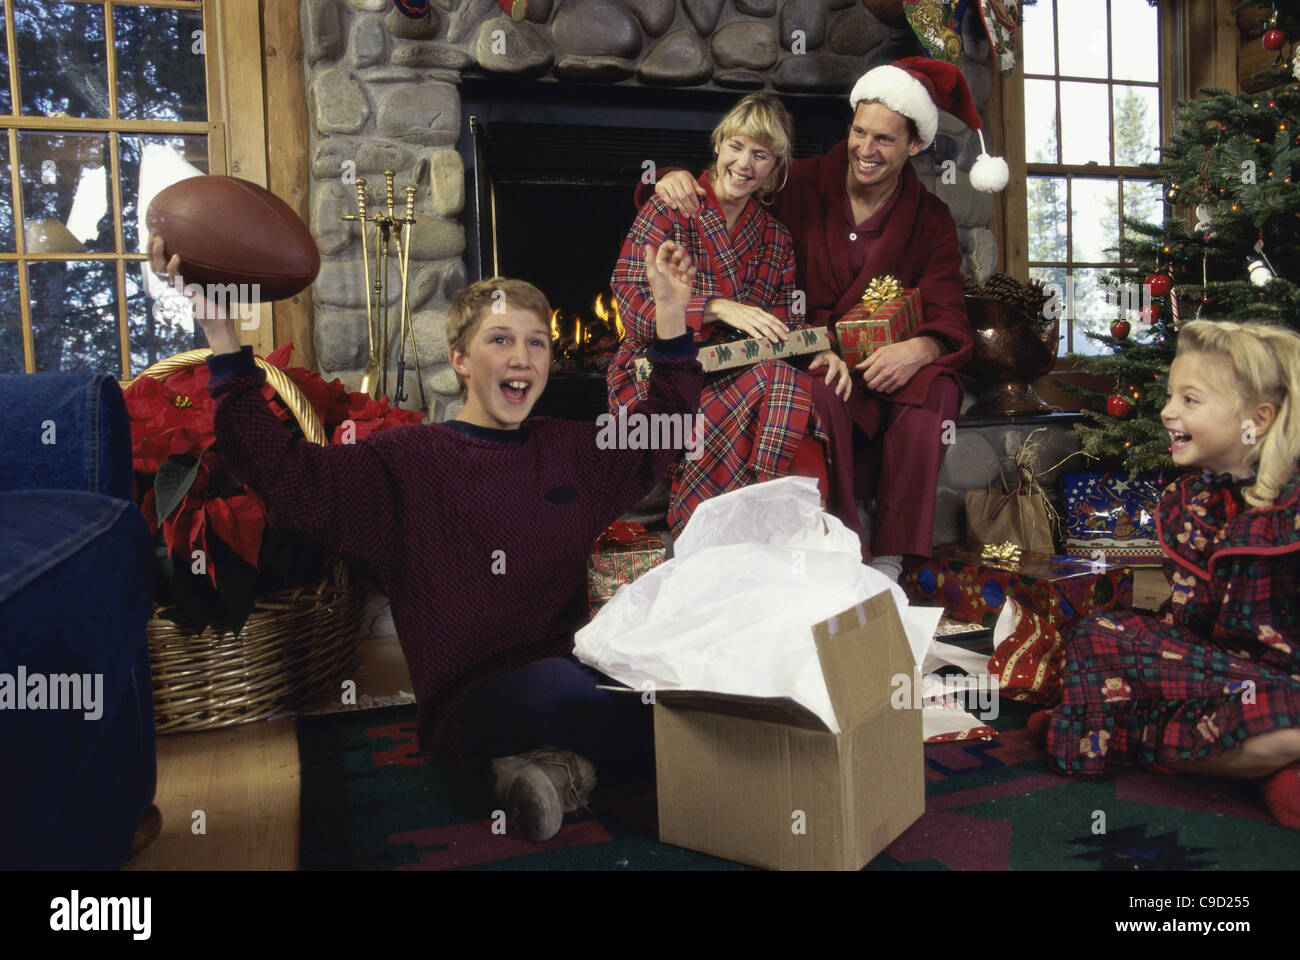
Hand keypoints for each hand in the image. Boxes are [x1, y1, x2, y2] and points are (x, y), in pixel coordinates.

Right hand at [149, 235, 240, 353]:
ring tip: (158, 239)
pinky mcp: (186, 294)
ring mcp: (180, 287)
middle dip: (151, 248)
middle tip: (152, 232)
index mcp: (181, 275)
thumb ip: (213, 263)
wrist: (221, 320)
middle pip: (156, 263)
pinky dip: (173, 268)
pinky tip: (176, 257)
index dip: (157, 247)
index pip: (162, 260)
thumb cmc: (221, 299)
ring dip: (157, 254)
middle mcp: (177, 281)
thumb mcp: (216, 276)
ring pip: (159, 270)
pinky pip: (175, 280)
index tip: (157, 230)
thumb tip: (223, 244)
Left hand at [644, 240, 694, 338]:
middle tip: (677, 257)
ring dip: (685, 263)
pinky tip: (684, 281)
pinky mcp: (688, 278)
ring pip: (687, 258)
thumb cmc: (660, 291)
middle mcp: (670, 266)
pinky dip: (690, 273)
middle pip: (678, 250)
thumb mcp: (653, 274)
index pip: (665, 248)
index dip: (670, 244)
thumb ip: (650, 260)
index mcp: (660, 264)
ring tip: (681, 272)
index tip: (673, 246)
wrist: (671, 306)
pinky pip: (693, 269)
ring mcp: (680, 272)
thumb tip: (647, 245)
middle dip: (679, 251)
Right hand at [654, 170, 706, 216]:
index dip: (694, 201)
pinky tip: (675, 208)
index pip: (690, 191)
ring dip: (681, 208)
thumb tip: (705, 194)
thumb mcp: (690, 182)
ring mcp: (666, 182)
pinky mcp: (659, 186)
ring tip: (686, 215)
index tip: (697, 210)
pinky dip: (669, 202)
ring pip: (675, 197)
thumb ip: (697, 188)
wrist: (667, 176)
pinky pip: (665, 196)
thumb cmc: (681, 181)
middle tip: (693, 215)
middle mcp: (674, 178)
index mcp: (683, 176)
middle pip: (683, 195)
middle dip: (689, 207)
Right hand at [704, 298, 788, 343]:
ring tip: (776, 340)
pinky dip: (755, 333)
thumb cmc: (738, 311)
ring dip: (770, 334)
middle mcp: (756, 315)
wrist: (724, 307)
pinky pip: (750, 329)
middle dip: (779, 331)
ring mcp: (749, 319)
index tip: (787, 330)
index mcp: (759, 312)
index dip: (781, 324)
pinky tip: (760, 338)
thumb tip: (767, 325)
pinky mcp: (741, 323)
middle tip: (786, 338)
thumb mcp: (751, 312)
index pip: (772, 318)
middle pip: (770, 323)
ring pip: (762, 327)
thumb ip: (759, 318)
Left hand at [807, 349, 852, 400]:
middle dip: (841, 384)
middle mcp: (842, 365)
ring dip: (846, 389)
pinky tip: (844, 399)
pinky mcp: (847, 377)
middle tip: (836, 392)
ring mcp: (845, 371)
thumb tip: (811, 367)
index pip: (834, 366)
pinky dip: (847, 392)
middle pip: (844, 375)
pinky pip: (849, 384)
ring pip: (848, 380)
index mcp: (835, 359)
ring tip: (842, 398)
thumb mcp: (818, 357)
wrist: (827, 356)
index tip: (826, 383)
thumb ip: (815, 362)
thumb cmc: (822, 358)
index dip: (831, 374)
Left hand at [856, 337, 941, 393]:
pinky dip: (886, 387)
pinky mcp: (901, 383)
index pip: (866, 377)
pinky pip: (888, 391)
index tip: (869, 373)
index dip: (866, 375)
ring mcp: (894, 379)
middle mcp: (887, 372)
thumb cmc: (897, 349)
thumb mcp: (882, 351)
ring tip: (881, 378)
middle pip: (871, 385)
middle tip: (874, 377)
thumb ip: (869, 360)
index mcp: (881, 363)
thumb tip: (857, 367)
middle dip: (870, 382)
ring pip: (879, 389)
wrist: (916, 353)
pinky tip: (888, 380)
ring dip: (878, 385)